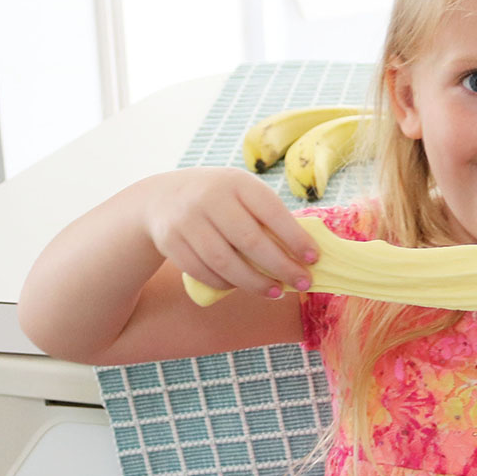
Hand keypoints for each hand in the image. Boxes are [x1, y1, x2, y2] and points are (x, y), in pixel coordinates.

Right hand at [142, 167, 317, 298]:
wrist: (162, 197)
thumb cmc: (221, 200)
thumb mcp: (242, 194)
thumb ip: (268, 217)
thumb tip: (305, 253)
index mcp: (237, 183)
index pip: (272, 212)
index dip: (295, 238)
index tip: (313, 258)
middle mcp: (210, 198)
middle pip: (250, 241)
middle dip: (281, 267)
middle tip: (303, 282)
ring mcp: (187, 220)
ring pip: (225, 262)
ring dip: (255, 282)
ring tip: (277, 292)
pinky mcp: (171, 242)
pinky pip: (203, 272)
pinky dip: (227, 284)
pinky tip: (244, 287)